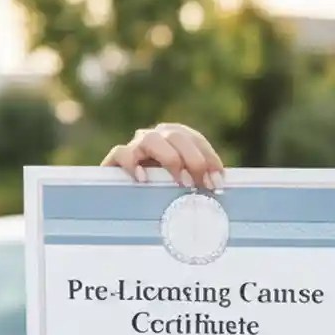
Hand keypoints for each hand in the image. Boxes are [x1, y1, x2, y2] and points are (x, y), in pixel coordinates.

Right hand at [102, 122, 225, 190]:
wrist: (122, 198)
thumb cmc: (160, 193)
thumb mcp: (182, 186)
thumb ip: (197, 182)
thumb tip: (219, 190)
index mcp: (176, 138)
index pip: (196, 140)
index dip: (209, 159)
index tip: (218, 182)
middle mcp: (157, 137)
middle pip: (177, 136)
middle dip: (193, 159)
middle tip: (199, 184)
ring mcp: (135, 146)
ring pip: (151, 140)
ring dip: (169, 158)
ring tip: (179, 181)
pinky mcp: (115, 159)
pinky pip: (122, 153)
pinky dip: (132, 163)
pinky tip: (142, 179)